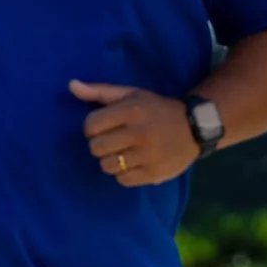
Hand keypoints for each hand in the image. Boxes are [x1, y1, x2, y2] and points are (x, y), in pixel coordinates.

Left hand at [70, 80, 197, 186]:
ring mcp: (148, 155)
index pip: (91, 125)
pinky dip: (124, 174)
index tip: (103, 127)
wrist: (195, 128)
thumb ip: (100, 91)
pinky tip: (134, 163)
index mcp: (132, 110)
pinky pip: (122, 180)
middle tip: (113, 141)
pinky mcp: (154, 173)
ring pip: (107, 166)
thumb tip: (72, 85)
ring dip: (111, 161)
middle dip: (99, 145)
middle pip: (96, 148)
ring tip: (123, 153)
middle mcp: (139, 133)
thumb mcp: (132, 94)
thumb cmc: (156, 110)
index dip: (92, 128)